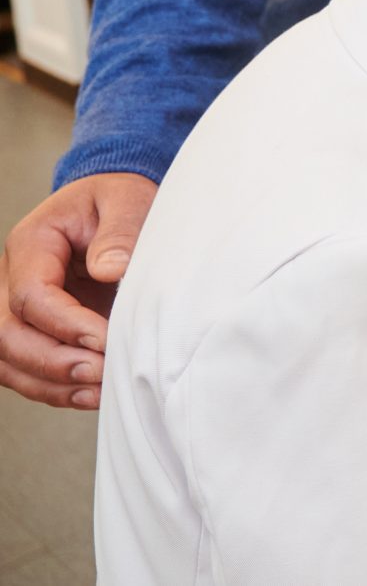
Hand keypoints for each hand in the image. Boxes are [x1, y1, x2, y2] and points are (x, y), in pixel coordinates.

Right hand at [2, 173, 156, 408]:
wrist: (114, 205)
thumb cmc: (118, 199)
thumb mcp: (127, 199)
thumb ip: (121, 231)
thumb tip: (110, 270)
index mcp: (32, 244)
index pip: (30, 295)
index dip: (65, 323)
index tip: (106, 337)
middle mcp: (13, 279)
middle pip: (7, 335)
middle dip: (52, 361)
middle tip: (102, 371)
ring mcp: (18, 308)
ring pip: (9, 360)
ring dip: (52, 383)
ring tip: (101, 391)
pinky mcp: (37, 330)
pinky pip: (27, 369)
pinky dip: (56, 388)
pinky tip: (92, 395)